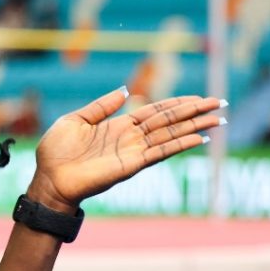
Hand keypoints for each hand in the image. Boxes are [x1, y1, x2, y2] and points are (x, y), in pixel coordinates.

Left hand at [30, 88, 225, 209]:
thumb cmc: (56, 152)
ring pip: (171, 135)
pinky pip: (160, 151)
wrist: (48, 179)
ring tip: (219, 119)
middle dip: (194, 112)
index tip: (199, 97)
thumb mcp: (76, 119)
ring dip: (195, 126)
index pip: (154, 111)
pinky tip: (199, 137)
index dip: (177, 103)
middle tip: (220, 103)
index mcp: (118, 125)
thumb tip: (126, 91)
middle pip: (169, 121)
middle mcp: (130, 138)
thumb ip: (101, 106)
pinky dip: (180, 144)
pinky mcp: (131, 165)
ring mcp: (133, 152)